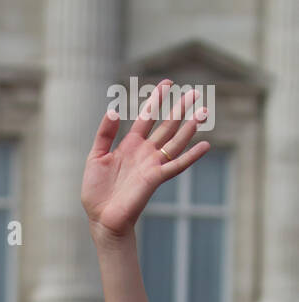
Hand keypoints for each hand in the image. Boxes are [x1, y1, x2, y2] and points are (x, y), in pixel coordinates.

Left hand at [82, 80, 209, 237]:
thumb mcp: (95, 157)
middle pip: (167, 126)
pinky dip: (191, 156)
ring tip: (204, 111)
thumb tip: (114, 110)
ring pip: (175, 141)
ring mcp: (152, 165)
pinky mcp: (155, 178)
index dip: (156, 100)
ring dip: (190, 127)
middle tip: (195, 92)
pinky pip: (176, 165)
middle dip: (180, 109)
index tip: (168, 84)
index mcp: (130, 145)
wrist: (101, 218)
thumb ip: (104, 134)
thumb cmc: (96, 192)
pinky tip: (205, 145)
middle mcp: (145, 152)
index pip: (147, 116)